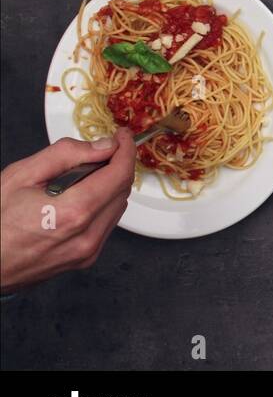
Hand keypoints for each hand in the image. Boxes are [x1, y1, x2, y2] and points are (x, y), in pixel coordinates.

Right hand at [0, 128, 134, 293]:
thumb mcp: (22, 175)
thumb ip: (66, 155)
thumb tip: (103, 146)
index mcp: (74, 211)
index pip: (120, 174)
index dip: (126, 150)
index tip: (123, 136)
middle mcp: (88, 235)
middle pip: (122, 190)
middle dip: (116, 166)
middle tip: (99, 153)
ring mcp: (88, 251)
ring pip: (117, 208)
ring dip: (109, 187)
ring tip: (79, 179)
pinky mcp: (86, 259)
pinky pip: (106, 225)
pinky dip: (101, 207)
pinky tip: (77, 201)